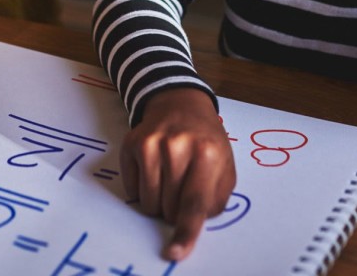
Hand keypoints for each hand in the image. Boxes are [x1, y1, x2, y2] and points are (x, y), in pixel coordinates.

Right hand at [120, 88, 235, 260]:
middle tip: (183, 185)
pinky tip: (154, 167)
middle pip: (169, 208)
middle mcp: (177, 146)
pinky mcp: (132, 142)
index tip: (176, 251)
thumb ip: (216, 198)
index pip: (194, 203)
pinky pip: (132, 190)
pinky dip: (142, 188)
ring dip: (159, 201)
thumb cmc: (206, 141)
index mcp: (207, 153)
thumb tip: (193, 223)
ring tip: (169, 177)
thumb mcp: (225, 165)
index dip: (185, 231)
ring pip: (148, 203)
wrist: (181, 104)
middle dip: (176, 209)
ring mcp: (152, 143)